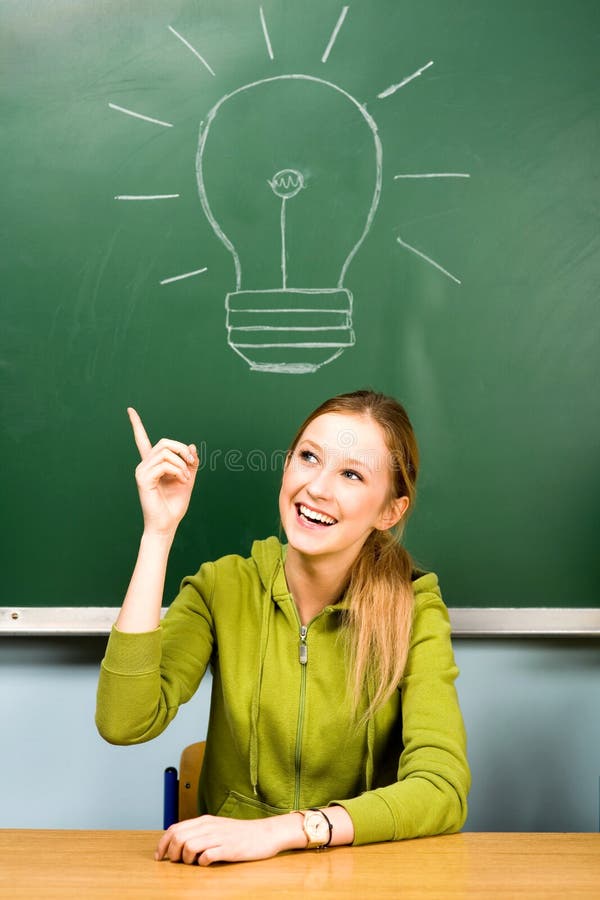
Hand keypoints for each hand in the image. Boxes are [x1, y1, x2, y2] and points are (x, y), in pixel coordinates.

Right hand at [127, 407, 198, 535]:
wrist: (167, 523)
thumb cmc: (175, 504)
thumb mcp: (188, 478)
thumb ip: (190, 462)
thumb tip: (191, 445)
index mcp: (152, 464)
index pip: (142, 439)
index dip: (136, 424)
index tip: (129, 409)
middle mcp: (144, 465)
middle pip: (164, 443)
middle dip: (182, 450)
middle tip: (192, 463)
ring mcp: (142, 471)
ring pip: (167, 453)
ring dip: (183, 464)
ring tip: (186, 477)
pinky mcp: (143, 478)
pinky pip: (165, 465)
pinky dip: (178, 471)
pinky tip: (181, 480)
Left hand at [155, 815, 290, 865]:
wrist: (264, 834)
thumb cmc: (240, 834)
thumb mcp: (216, 828)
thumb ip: (199, 832)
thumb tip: (179, 843)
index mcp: (204, 821)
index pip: (175, 828)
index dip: (163, 844)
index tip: (160, 857)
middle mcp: (209, 826)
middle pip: (179, 837)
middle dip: (172, 853)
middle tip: (177, 862)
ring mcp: (219, 837)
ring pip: (189, 846)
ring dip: (186, 859)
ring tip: (194, 863)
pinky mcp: (229, 849)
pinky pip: (207, 856)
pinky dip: (202, 863)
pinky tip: (207, 863)